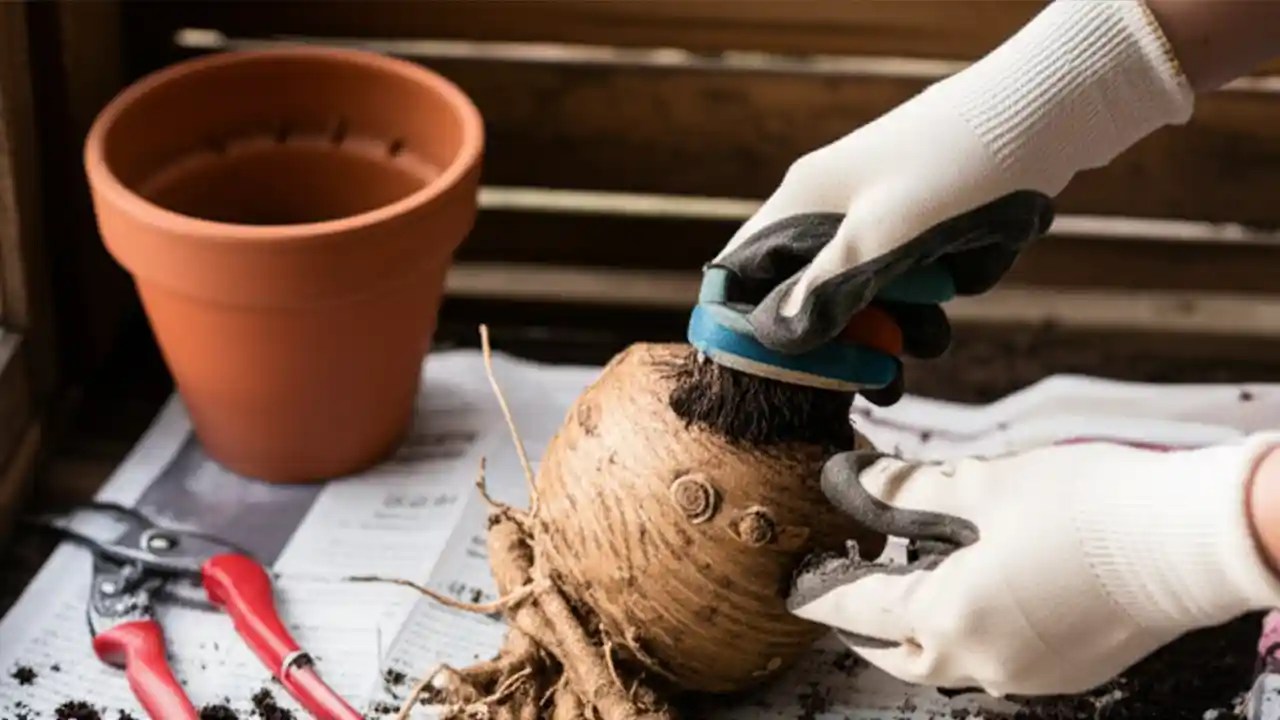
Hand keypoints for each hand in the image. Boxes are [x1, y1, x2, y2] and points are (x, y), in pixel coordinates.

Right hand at [710, 1, 1192, 400]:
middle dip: (834, 344)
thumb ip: (829, 288)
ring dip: (886, 333)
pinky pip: (896, 297)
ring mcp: (870, 228)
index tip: (780, 372)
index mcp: (802, 204)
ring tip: (925, 338)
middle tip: (872, 373)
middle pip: (799, 301)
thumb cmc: (959, 165)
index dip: (746, 327)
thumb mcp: (888, 233)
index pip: (739, 273)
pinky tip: (940, 324)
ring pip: (853, 306)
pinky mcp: (911, 240)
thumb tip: (776, 336)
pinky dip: (915, 318)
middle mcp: (826, 217)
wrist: (1046, 121)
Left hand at [788, 436, 1279, 696]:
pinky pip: (989, 663)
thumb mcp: (978, 485)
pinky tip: (974, 595)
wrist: (1186, 542)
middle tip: (848, 586)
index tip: (795, 586)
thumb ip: (903, 489)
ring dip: (915, 630)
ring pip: (941, 663)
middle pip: (893, 652)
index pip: (856, 610)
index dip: (820, 592)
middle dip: (862, 624)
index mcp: (946, 617)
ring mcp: (1021, 677)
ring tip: (909, 583)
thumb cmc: (1085, 508)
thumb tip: (852, 479)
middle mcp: (977, 662)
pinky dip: (965, 634)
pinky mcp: (1060, 675)